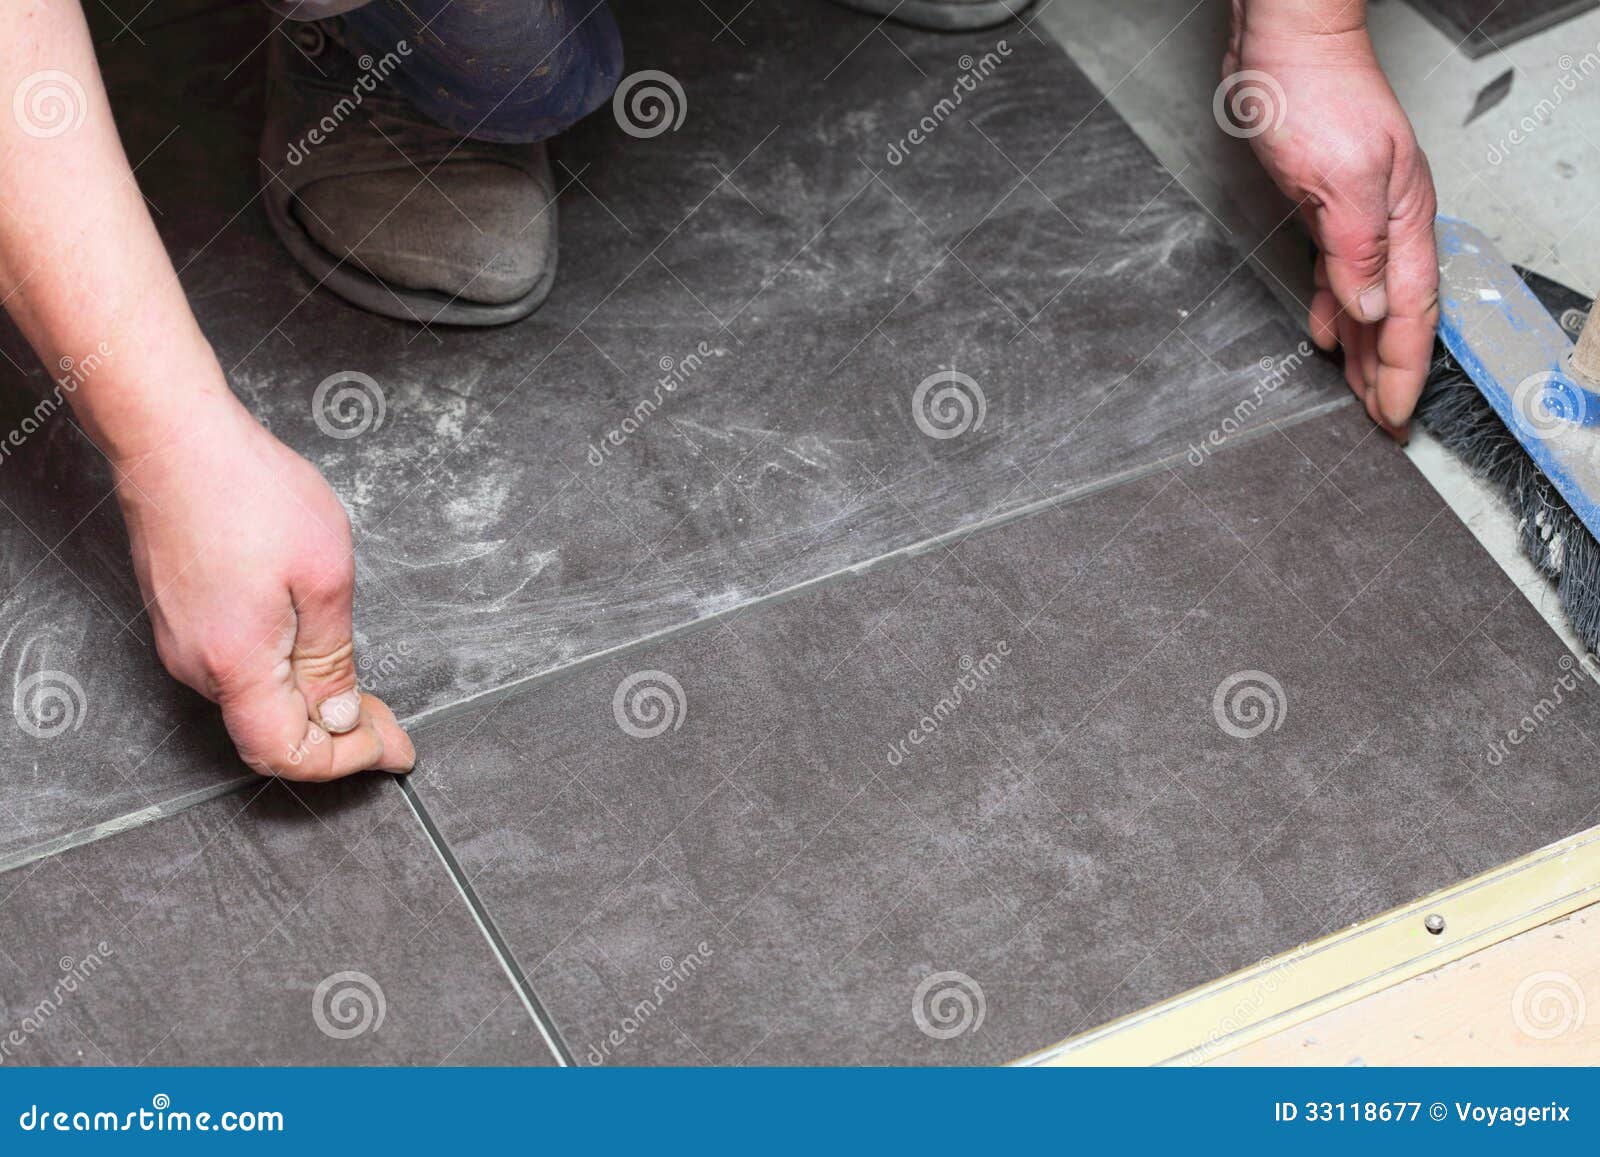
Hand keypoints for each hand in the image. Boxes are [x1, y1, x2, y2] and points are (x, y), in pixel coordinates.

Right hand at [114, 381, 413, 780]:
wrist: (172, 439)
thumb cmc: (248, 491)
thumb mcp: (323, 577)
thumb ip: (331, 658)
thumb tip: (336, 716)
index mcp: (235, 664)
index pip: (286, 753)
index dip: (345, 761)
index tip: (392, 748)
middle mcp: (197, 665)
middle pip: (270, 735)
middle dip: (337, 738)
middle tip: (390, 726)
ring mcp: (183, 642)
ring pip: (254, 703)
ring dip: (311, 706)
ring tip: (362, 691)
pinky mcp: (181, 618)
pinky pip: (237, 671)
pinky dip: (283, 677)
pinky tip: (315, 654)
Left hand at [1225, 8, 1437, 437]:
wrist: (1284, 44)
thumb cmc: (1314, 94)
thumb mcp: (1338, 178)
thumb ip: (1357, 249)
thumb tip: (1371, 310)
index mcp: (1403, 220)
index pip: (1412, 315)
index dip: (1406, 371)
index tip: (1396, 416)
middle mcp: (1389, 224)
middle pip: (1396, 318)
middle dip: (1392, 375)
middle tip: (1385, 424)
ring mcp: (1361, 217)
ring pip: (1368, 302)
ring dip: (1365, 352)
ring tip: (1362, 395)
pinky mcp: (1329, 209)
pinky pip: (1340, 277)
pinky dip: (1336, 312)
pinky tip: (1328, 333)